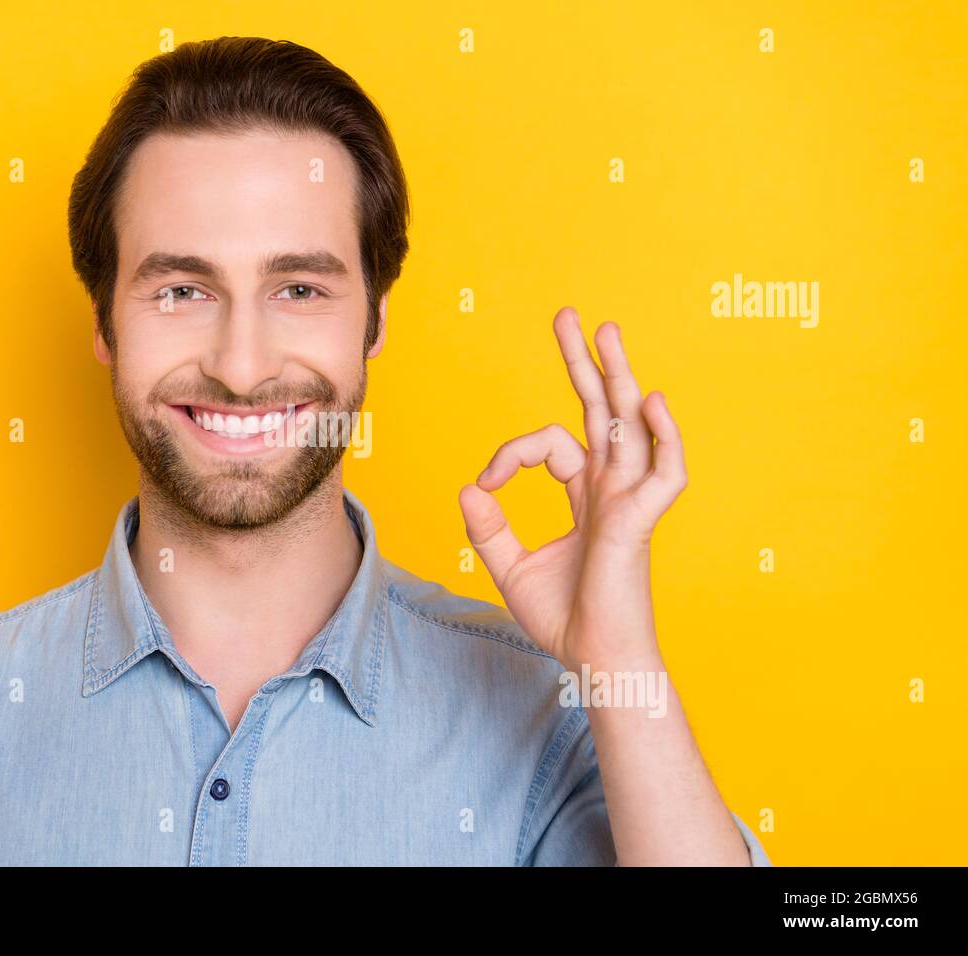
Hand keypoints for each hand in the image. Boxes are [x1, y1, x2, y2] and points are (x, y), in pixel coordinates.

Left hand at [458, 306, 688, 671]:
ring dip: (620, 377)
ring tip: (606, 331)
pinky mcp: (642, 522)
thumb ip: (488, 528)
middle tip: (570, 317)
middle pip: (601, 410)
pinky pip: (665, 472)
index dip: (511, 454)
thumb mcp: (510, 567)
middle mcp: (612, 489)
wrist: (593, 661)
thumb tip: (469, 487)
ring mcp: (630, 500)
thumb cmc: (564, 619)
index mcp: (586, 496)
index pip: (552, 444)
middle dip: (584, 363)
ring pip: (630, 425)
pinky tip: (648, 402)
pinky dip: (663, 437)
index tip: (485, 483)